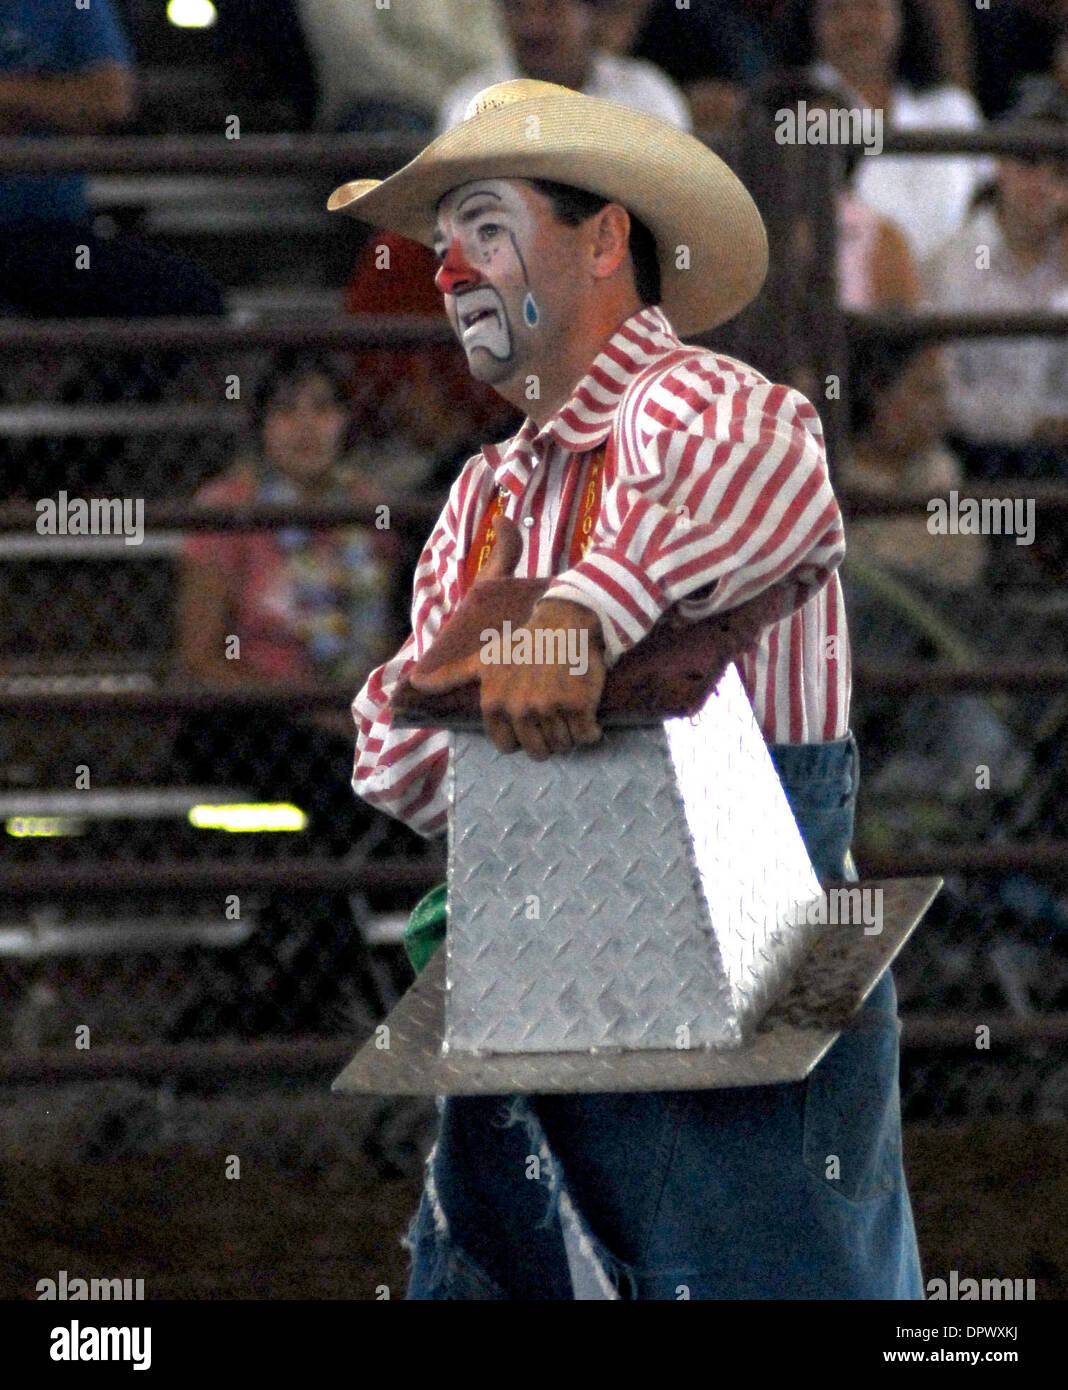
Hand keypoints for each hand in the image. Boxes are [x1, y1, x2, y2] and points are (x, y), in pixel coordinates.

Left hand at [408, 518, 606, 758]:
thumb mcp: (483, 659)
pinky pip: (588, 735)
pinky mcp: (578, 705)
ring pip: (563, 744)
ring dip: (570, 731)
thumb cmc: (523, 643)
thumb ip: (450, 675)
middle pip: (537, 751)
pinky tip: (585, 705)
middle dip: (548, 737)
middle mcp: (519, 709)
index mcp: (494, 704)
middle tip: (553, 709)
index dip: (521, 734)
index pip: (508, 747)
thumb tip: (413, 682)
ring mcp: (549, 708)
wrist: (565, 620)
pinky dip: (591, 727)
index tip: (530, 714)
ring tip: (567, 702)